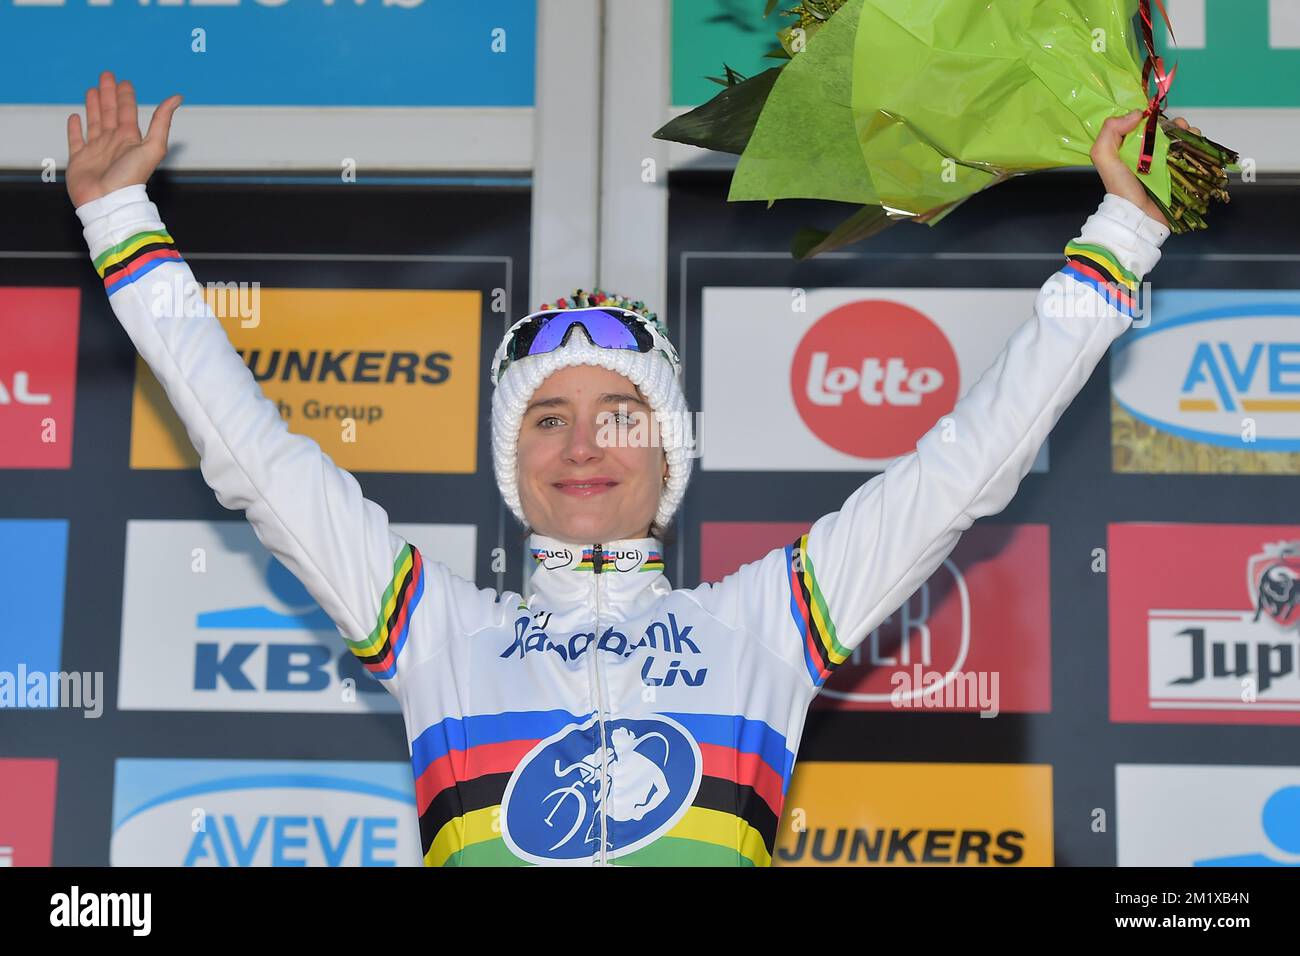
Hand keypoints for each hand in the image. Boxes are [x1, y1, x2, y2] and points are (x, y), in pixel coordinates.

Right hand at [66, 70, 181, 208]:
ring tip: (91, 90)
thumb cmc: (131, 178)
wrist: (108, 202)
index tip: (124, 82)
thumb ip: (162, 121)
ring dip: (93, 106)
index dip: (125, 97)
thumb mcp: (152, 146)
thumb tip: (176, 97)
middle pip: (110, 113)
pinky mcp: (79, 159)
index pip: (127, 112)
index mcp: (130, 140)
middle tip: (106, 75)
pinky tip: (75, 117)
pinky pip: (75, 139)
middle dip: (108, 94)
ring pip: (94, 122)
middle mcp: (113, 143)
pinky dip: (74, 128)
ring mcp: (96, 151)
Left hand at [1091, 109, 1198, 229]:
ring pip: (1184, 140)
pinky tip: (1195, 147)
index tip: (1159, 118)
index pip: (1147, 126)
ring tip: (1189, 135)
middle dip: (1177, 124)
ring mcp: (1167, 164)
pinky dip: (1198, 146)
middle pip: (1169, 131)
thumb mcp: (1104, 157)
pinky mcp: (1182, 174)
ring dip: (1190, 133)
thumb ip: (1110, 132)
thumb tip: (1136, 113)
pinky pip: (1195, 154)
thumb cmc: (1121, 189)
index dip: (1155, 118)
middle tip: (1179, 127)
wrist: (1140, 216)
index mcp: (1132, 149)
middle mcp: (1150, 155)